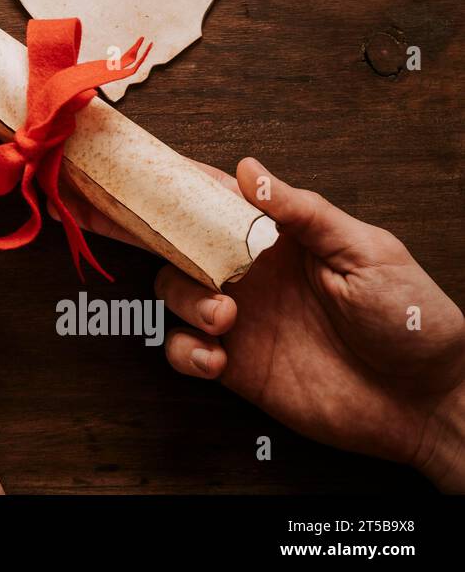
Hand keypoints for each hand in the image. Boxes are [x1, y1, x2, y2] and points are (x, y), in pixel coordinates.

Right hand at [67, 158, 464, 489]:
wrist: (427, 403)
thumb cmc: (413, 321)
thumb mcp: (367, 253)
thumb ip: (304, 213)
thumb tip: (248, 169)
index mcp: (282, 237)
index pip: (218, 199)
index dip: (179, 186)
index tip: (144, 176)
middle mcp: (252, 272)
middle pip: (179, 241)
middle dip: (154, 237)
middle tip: (148, 240)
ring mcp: (240, 317)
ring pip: (173, 290)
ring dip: (184, 299)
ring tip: (223, 317)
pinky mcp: (235, 364)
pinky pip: (182, 349)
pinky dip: (186, 350)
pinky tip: (216, 357)